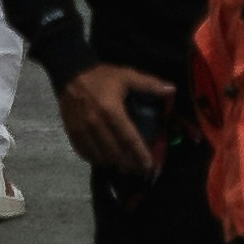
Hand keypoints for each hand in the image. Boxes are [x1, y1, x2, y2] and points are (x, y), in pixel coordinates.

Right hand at [59, 58, 174, 180]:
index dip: (140, 155)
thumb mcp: (127, 75)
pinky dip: (97, 160)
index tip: (150, 166)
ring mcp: (82, 132)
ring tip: (125, 166)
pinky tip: (106, 160)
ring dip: (114, 164)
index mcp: (112, 111)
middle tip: (140, 170)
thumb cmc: (102, 76)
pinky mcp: (72, 134)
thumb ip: (149, 84)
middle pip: (115, 153)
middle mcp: (96, 125)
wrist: (71, 73)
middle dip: (129, 164)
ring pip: (100, 157)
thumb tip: (172, 90)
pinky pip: (86, 154)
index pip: (129, 139)